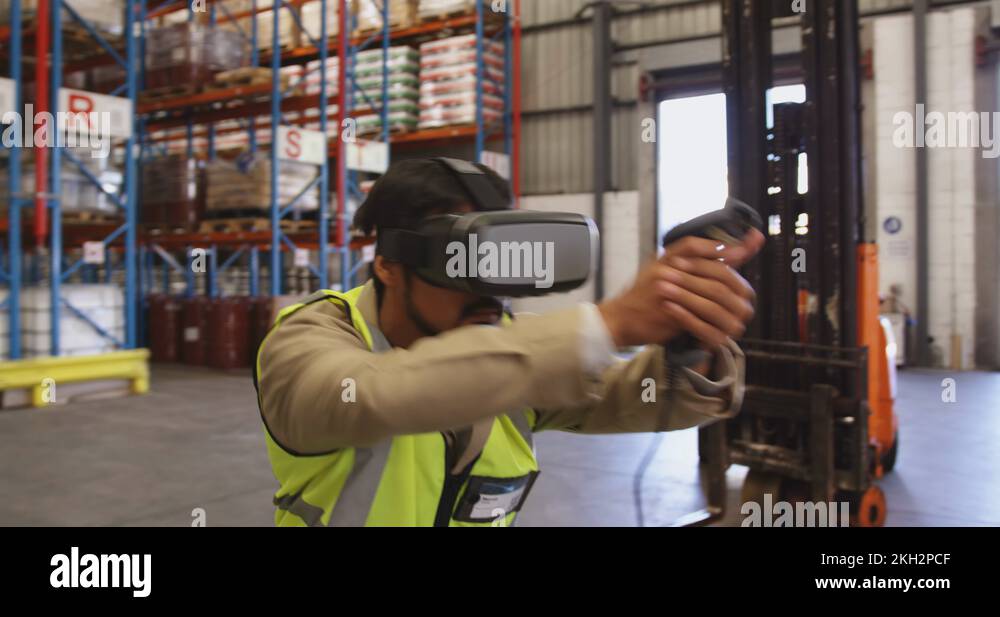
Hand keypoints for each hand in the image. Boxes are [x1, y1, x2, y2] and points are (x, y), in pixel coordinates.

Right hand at [597, 229, 763, 347]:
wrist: (619, 318)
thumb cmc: (643, 296)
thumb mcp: (663, 270)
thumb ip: (692, 262)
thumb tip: (726, 254)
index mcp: (666, 257)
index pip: (698, 245)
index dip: (724, 246)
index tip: (748, 246)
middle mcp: (666, 267)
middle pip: (712, 269)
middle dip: (735, 281)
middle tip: (747, 295)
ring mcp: (666, 287)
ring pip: (711, 291)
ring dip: (730, 304)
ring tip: (741, 313)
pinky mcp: (667, 309)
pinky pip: (697, 315)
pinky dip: (712, 323)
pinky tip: (723, 329)